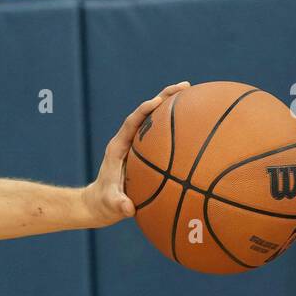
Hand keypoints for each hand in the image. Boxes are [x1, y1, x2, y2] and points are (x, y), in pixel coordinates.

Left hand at [84, 81, 190, 225]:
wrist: (99, 205)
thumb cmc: (104, 203)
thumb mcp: (110, 206)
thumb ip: (118, 206)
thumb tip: (129, 209)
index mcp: (118, 147)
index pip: (132, 122)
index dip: (144, 110)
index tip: (158, 100)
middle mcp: (128, 141)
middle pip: (147, 113)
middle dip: (165, 97)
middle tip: (186, 86)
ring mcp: (137, 145)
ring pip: (157, 121)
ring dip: (174, 107)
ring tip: (194, 95)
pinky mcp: (145, 152)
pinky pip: (164, 136)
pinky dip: (178, 128)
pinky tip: (197, 126)